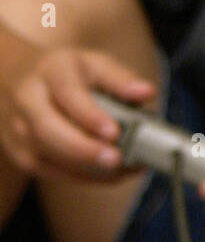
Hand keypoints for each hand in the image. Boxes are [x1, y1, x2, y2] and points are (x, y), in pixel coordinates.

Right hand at [0, 33, 154, 180]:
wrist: (24, 78)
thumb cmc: (70, 73)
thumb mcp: (96, 64)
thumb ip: (121, 79)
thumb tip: (147, 93)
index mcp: (51, 71)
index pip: (68, 93)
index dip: (90, 115)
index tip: (114, 132)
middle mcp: (28, 100)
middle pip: (48, 130)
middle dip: (83, 149)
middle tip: (116, 160)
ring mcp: (20, 128)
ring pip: (46, 155)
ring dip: (85, 168)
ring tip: (123, 171)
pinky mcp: (21, 152)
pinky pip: (49, 171)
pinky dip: (81, 177)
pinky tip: (110, 176)